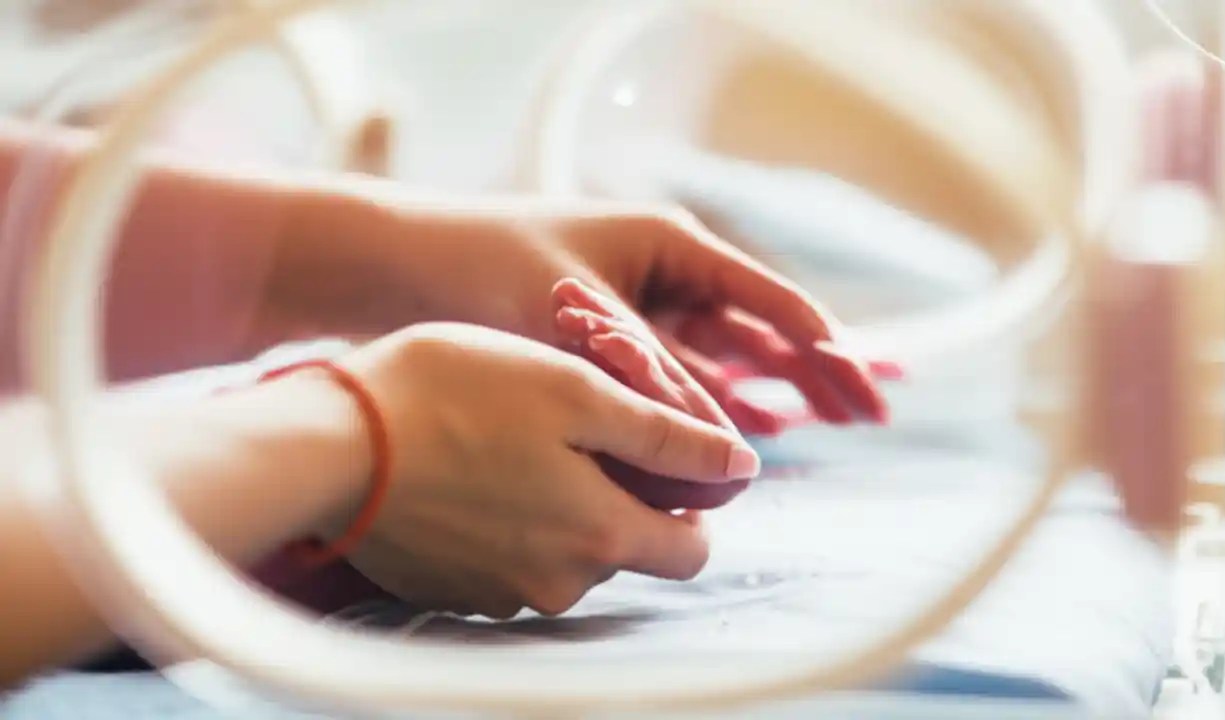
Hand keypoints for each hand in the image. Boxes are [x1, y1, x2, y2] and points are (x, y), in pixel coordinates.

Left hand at [307, 201, 891, 431]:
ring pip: (726, 352)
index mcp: (669, 243)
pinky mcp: (611, 339)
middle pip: (761, 324)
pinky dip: (719, 397)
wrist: (396, 269)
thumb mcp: (576, 325)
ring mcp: (639, 305)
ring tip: (834, 419)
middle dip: (817, 366)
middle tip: (873, 411)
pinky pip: (684, 373)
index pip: (769, 299)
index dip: (825, 348)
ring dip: (776, 385)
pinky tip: (756, 424)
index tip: (869, 391)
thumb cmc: (483, 273)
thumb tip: (725, 443)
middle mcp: (663, 271)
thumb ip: (651, 380)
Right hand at [327, 323, 758, 617]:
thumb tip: (740, 463)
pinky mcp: (451, 588)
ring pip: (565, 551)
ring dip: (558, 501)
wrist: (328, 444)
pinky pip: (509, 558)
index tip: (655, 448)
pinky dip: (508, 519)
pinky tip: (472, 468)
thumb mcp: (575, 392)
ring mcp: (499, 595)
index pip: (693, 550)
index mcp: (602, 538)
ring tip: (512, 436)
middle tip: (572, 424)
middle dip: (617, 493)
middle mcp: (558, 584)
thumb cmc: (453, 397)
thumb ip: (667, 435)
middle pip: (626, 548)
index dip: (690, 500)